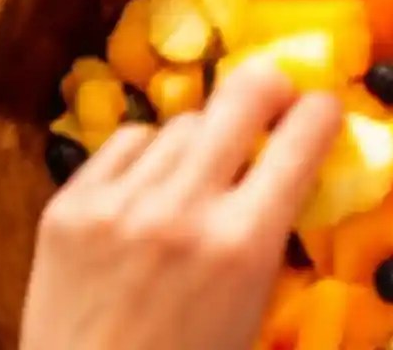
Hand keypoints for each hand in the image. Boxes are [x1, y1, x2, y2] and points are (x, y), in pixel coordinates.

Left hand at [20, 59, 341, 349]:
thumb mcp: (253, 305)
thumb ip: (270, 231)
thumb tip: (289, 162)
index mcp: (244, 244)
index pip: (302, 136)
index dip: (323, 111)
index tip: (324, 107)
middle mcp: (183, 210)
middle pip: (243, 95)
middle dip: (269, 87)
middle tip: (274, 94)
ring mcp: (119, 203)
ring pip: (182, 121)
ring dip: (201, 138)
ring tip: (197, 174)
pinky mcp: (68, 205)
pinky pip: (127, 142)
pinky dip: (146, 155)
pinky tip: (147, 188)